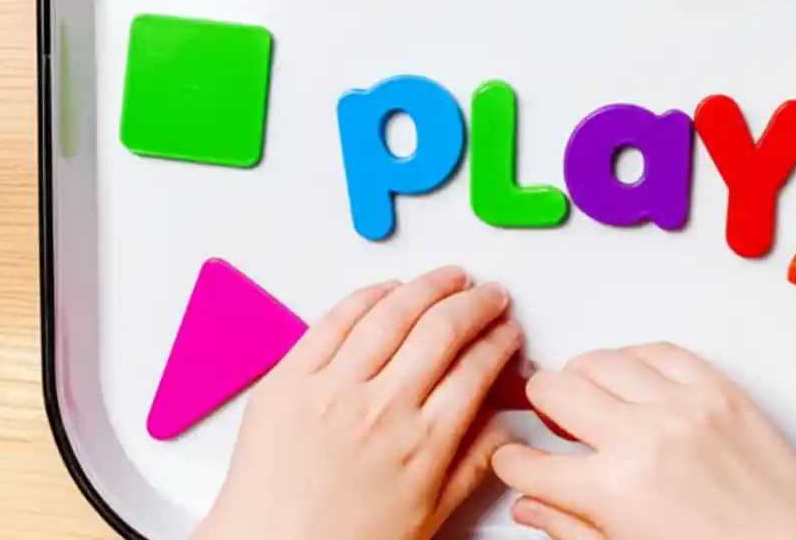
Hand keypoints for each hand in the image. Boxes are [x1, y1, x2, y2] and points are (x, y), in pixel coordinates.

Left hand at [196, 266, 521, 539]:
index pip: (477, 368)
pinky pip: (334, 320)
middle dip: (477, 304)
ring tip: (449, 279)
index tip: (507, 332)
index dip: (500, 341)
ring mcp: (332, 389)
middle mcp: (382, 408)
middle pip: (444, 329)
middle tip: (489, 297)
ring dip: (431, 286)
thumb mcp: (427, 516)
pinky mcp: (288, 379)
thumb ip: (471, 465)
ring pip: (394, 312)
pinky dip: (368, 295)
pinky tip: (388, 289)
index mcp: (423, 444)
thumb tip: (504, 429)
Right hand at [492, 343, 795, 539]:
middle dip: (539, 404)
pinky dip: (638, 359)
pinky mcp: (720, 389)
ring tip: (588, 395)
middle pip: (556, 389)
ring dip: (584, 376)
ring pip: (603, 359)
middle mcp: (644, 437)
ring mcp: (684, 405)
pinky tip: (634, 377)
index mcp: (613, 491)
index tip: (516, 459)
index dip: (512, 461)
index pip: (528, 460)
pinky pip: (661, 349)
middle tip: (546, 419)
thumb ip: (572, 528)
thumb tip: (532, 506)